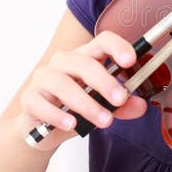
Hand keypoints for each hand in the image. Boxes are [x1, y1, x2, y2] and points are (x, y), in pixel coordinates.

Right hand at [19, 31, 146, 148]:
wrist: (43, 130)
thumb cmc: (74, 109)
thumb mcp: (103, 107)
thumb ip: (122, 106)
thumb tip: (140, 105)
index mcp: (85, 57)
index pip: (102, 41)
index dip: (117, 47)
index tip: (130, 61)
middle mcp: (63, 63)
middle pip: (83, 62)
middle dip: (104, 81)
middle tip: (120, 99)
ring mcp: (44, 79)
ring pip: (63, 83)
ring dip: (86, 103)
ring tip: (103, 120)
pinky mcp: (30, 99)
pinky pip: (42, 104)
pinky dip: (58, 115)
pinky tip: (72, 124)